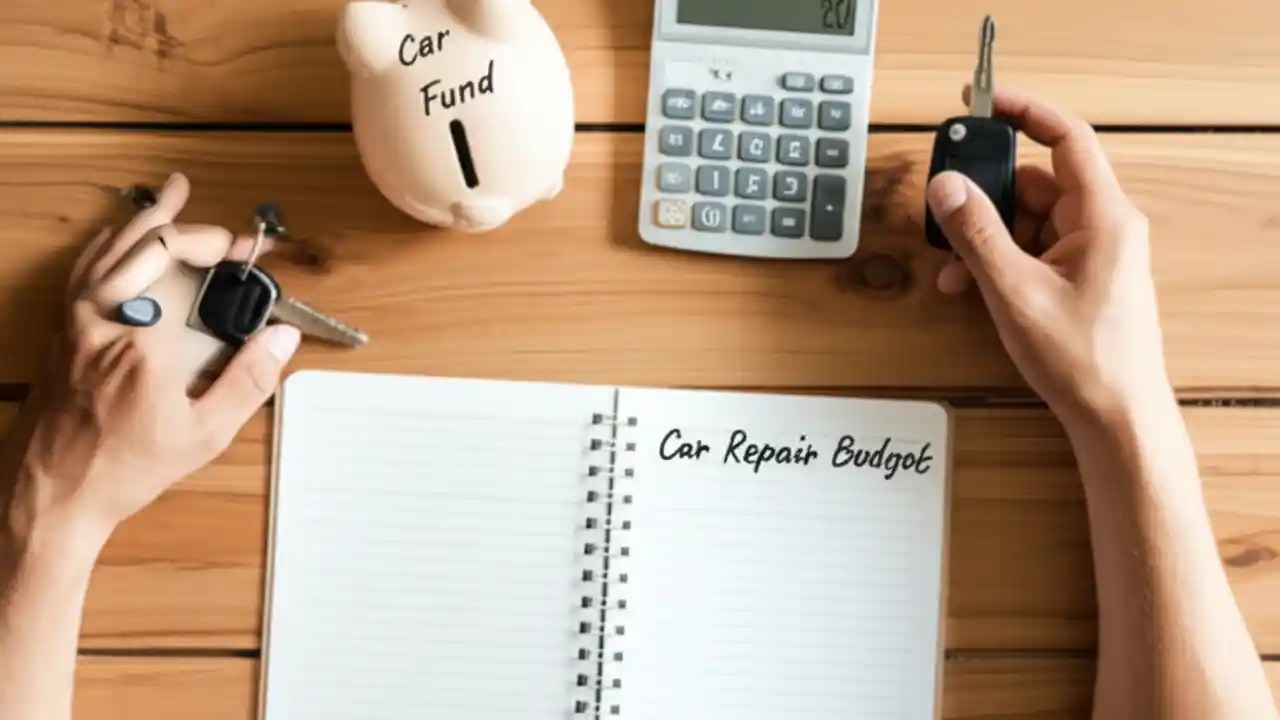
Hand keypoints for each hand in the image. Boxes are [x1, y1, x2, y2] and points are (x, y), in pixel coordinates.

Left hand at [4, 173, 300, 549]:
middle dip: (185, 224)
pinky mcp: (61, 334)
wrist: (53, 492)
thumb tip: (282, 338)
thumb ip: (249, 380)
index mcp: (141, 338)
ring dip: (142, 221)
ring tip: (168, 197)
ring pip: (106, 251)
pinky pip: (83, 273)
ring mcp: (74, 322)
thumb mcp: (204, 434)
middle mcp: (101, 317)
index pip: (176, 258)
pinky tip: (118, 241)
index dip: (214, 242)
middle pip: (140, 243)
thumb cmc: (126, 469)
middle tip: (220, 228)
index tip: (243, 251)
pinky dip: (106, 247)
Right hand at [926, 88, 1167, 430]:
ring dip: (987, 239)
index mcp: (1104, 216)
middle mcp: (1104, 226)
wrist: (1116, 417)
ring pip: (1028, 221)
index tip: (983, 102)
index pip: (1066, 138)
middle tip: (945, 215)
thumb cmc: (1082, 359)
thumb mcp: (1014, 291)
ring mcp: (1094, 253)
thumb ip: (976, 234)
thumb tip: (946, 185)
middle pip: (1035, 184)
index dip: (1024, 112)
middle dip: (985, 202)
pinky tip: (972, 287)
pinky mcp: (1082, 277)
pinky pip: (1034, 250)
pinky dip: (1001, 261)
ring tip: (955, 272)